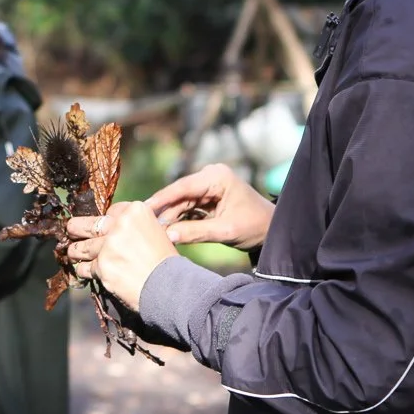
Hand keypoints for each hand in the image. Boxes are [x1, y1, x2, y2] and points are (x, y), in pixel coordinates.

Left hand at [66, 202, 178, 308]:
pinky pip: (85, 268)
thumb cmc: (165, 262)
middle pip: (87, 224)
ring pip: (80, 247)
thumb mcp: (154, 232)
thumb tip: (110, 228)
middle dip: (75, 228)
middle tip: (70, 231)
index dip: (104, 221)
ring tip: (73, 253)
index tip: (102, 229)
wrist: (170, 287)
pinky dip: (84, 271)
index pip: (109, 210)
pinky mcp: (102, 266)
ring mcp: (109, 245)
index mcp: (135, 210)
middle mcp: (119, 224)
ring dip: (75, 251)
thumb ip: (132, 227)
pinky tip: (85, 271)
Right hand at [145, 163, 274, 248]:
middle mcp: (210, 177)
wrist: (271, 231)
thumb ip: (196, 233)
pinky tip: (168, 233)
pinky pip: (187, 209)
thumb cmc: (255, 226)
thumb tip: (168, 236)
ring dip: (170, 218)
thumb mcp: (226, 231)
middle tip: (145, 227)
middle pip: (179, 195)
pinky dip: (179, 221)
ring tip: (154, 233)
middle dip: (163, 212)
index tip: (142, 208)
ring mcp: (208, 187)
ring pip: (180, 203)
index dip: (161, 199)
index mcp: (217, 177)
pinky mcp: (206, 198)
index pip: (183, 187)